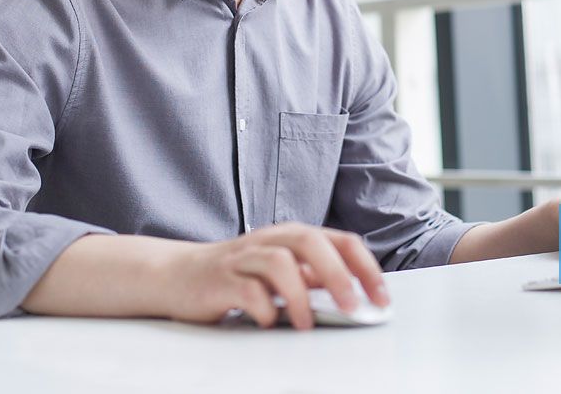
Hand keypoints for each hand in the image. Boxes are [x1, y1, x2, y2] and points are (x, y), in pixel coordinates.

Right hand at [151, 222, 388, 329]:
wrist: (179, 274)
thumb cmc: (239, 275)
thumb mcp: (283, 272)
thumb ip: (315, 278)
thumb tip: (356, 296)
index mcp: (293, 236)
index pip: (340, 241)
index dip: (365, 268)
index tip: (381, 299)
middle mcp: (271, 239)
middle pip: (311, 242)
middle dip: (337, 275)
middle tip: (353, 308)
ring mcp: (244, 257)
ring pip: (279, 262)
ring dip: (299, 296)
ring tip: (306, 324)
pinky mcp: (220, 279)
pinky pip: (246, 289)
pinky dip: (263, 308)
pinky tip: (268, 322)